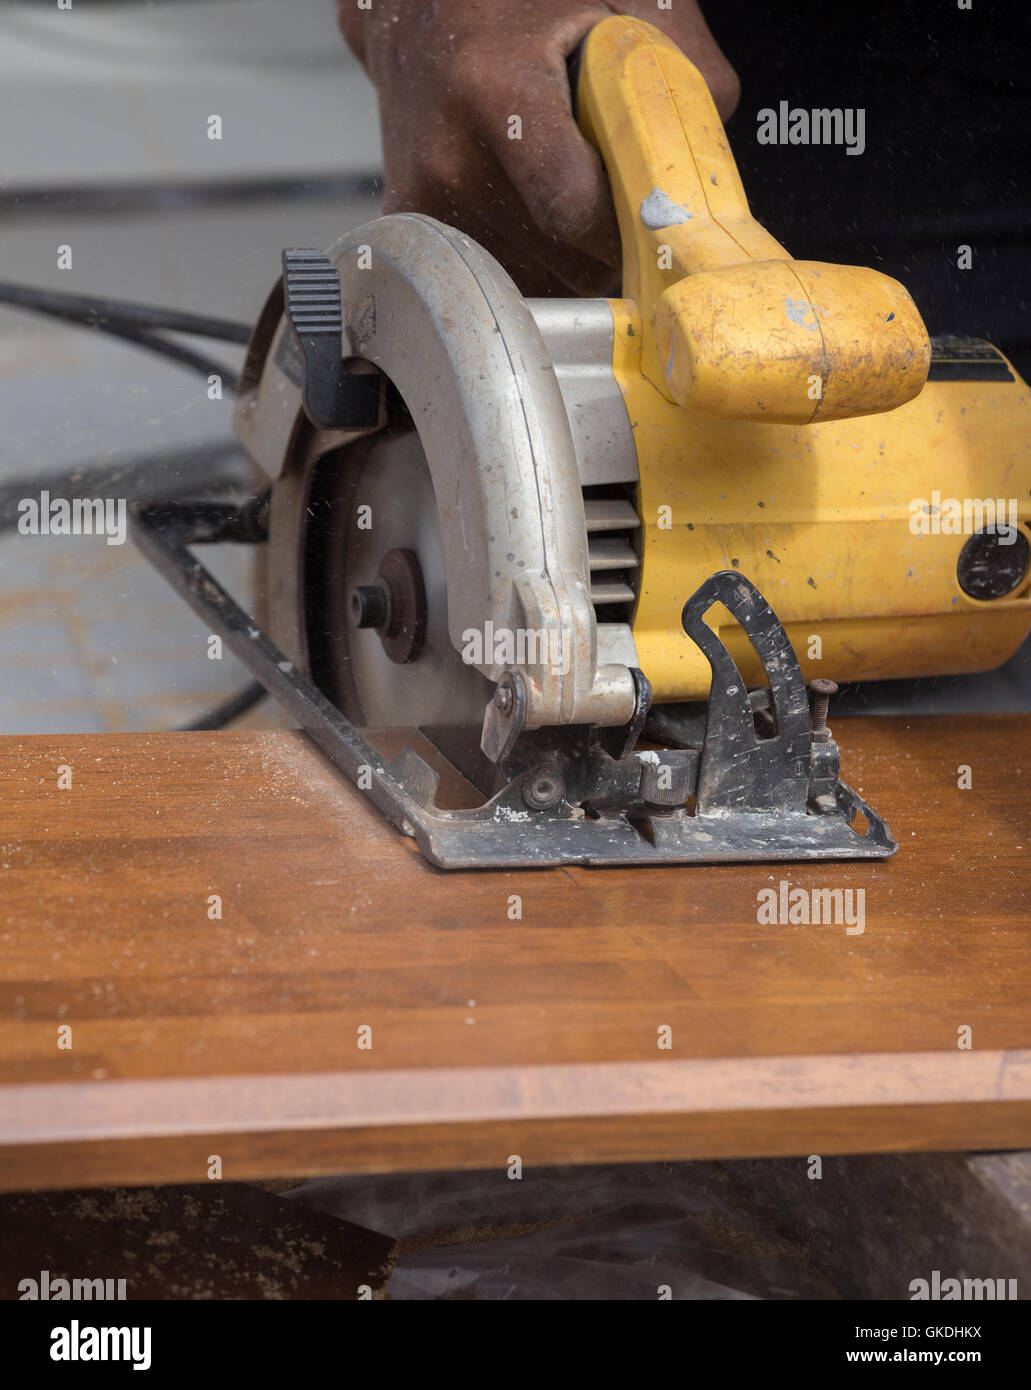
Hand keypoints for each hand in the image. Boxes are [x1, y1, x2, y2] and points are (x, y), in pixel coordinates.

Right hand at [338, 1, 738, 294]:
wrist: (420, 1)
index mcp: (493, 91)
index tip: (651, 211)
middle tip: (616, 184)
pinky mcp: (416, 231)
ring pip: (543, 282)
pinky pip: (507, 279)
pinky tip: (530, 201)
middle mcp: (448, 160)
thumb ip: (684, 76)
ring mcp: (425, 205)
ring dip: (574, 253)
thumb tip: (704, 185)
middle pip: (569, 262)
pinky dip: (537, 257)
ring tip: (564, 180)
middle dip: (613, 241)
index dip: (627, 224)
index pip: (574, 210)